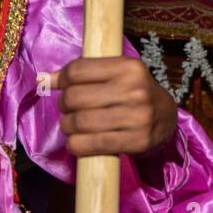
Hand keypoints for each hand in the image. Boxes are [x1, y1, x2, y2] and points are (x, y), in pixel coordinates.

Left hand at [55, 57, 176, 156]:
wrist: (168, 120)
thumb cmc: (135, 93)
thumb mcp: (118, 75)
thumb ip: (85, 74)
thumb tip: (45, 80)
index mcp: (130, 67)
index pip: (78, 70)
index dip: (61, 79)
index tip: (57, 86)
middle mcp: (135, 90)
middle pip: (75, 97)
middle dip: (64, 105)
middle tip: (69, 110)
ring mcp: (138, 118)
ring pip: (79, 122)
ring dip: (67, 126)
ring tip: (72, 126)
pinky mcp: (137, 142)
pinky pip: (91, 144)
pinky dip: (76, 145)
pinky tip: (77, 143)